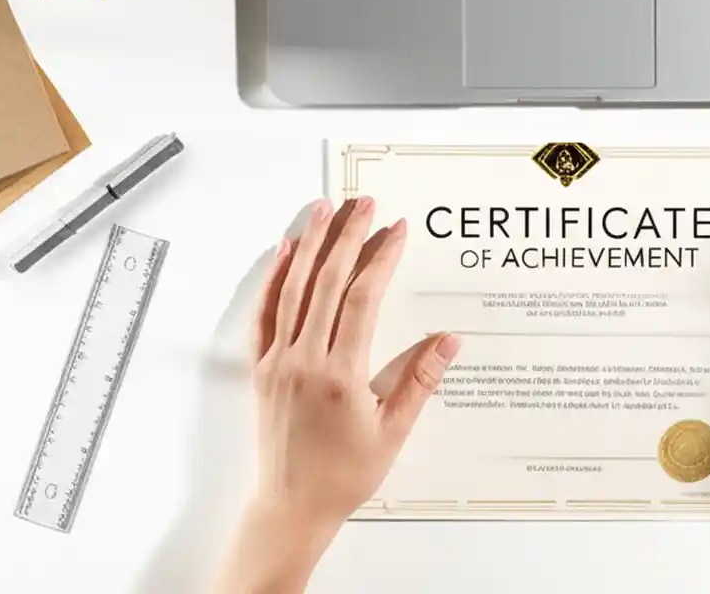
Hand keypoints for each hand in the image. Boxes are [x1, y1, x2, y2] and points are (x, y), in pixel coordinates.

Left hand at [216, 198, 461, 593]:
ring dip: (310, 245)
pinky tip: (285, 251)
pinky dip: (275, 279)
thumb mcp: (394, 431)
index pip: (363, 299)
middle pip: (328, 283)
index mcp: (342, 373)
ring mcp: (278, 362)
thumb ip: (420, 380)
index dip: (381, 258)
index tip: (396, 230)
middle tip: (364, 203)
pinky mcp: (261, 369)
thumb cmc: (344, 475)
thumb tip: (448, 340)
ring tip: (324, 210)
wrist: (292, 505)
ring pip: (294, 289)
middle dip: (348, 237)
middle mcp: (305, 360)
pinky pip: (265, 314)